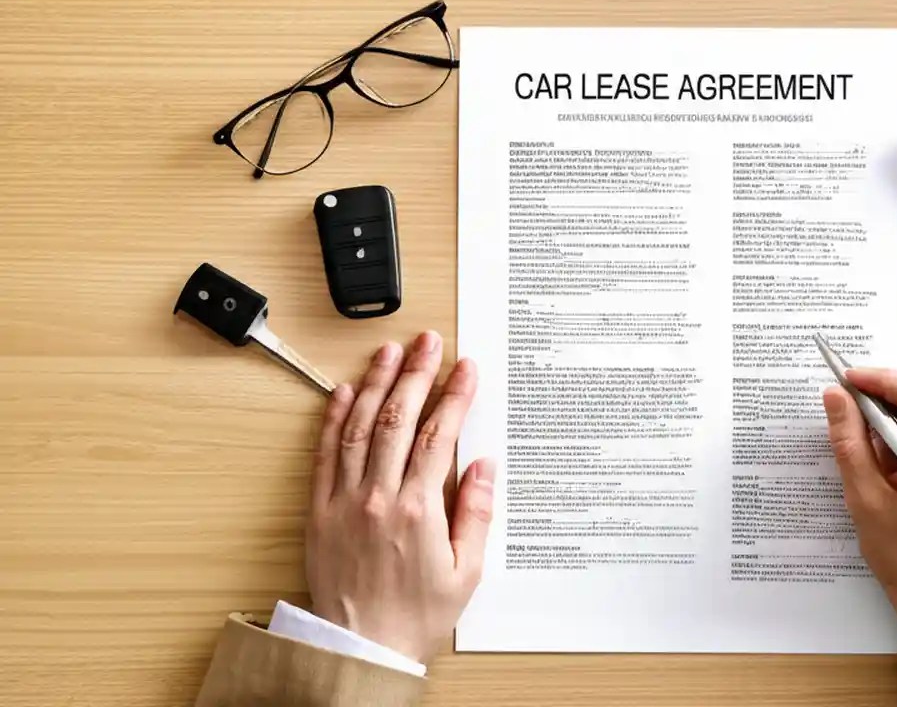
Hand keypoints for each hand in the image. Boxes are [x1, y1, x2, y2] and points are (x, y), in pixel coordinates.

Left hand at [306, 331, 494, 661]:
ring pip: (359, 427)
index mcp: (418, 509)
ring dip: (374, 384)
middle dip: (416, 373)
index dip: (454, 395)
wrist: (362, 647)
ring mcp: (345, 501)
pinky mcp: (320, 511)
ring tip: (388, 352)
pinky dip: (333, 419)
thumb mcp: (466, 571)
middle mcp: (378, 497)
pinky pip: (325, 454)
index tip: (466, 369)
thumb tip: (483, 466)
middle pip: (398, 418)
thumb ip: (475, 513)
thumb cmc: (415, 615)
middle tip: (428, 342)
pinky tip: (341, 392)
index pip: (438, 435)